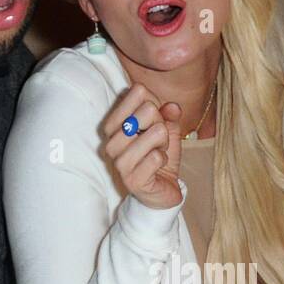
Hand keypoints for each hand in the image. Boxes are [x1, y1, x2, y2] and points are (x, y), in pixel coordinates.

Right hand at [102, 83, 183, 209]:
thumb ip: (168, 116)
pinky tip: (157, 167)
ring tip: (158, 153)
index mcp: (114, 125)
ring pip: (156, 132)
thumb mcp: (166, 131)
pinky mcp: (131, 179)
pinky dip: (163, 160)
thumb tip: (172, 107)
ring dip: (164, 144)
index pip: (137, 92)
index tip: (154, 120)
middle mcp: (111, 141)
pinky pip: (157, 157)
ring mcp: (119, 161)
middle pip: (148, 110)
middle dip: (162, 125)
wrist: (160, 191)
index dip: (155, 103)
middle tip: (158, 141)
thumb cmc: (158, 156)